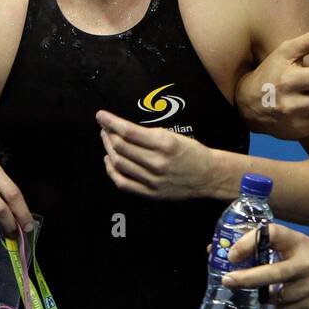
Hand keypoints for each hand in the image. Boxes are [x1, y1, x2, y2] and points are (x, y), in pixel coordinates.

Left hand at [97, 109, 218, 199]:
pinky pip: (122, 183)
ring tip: (107, 140)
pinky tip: (110, 160)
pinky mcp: (150, 193)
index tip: (101, 115)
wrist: (207, 175)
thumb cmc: (190, 151)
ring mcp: (152, 180)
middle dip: (108, 134)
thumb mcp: (172, 135)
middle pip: (120, 147)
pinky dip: (111, 170)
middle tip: (104, 127)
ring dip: (108, 149)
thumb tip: (120, 129)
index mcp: (164, 144)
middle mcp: (157, 162)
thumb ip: (147, 134)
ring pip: (119, 163)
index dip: (111, 122)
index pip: (128, 131)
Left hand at [221, 223, 308, 308]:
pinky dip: (283, 307)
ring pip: (277, 298)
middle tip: (227, 281)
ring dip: (269, 296)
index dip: (249, 242)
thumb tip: (231, 255)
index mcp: (300, 242)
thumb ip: (271, 247)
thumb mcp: (298, 244)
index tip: (232, 254)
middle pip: (272, 273)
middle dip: (246, 279)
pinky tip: (293, 299)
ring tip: (277, 290)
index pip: (272, 235)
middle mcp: (308, 263)